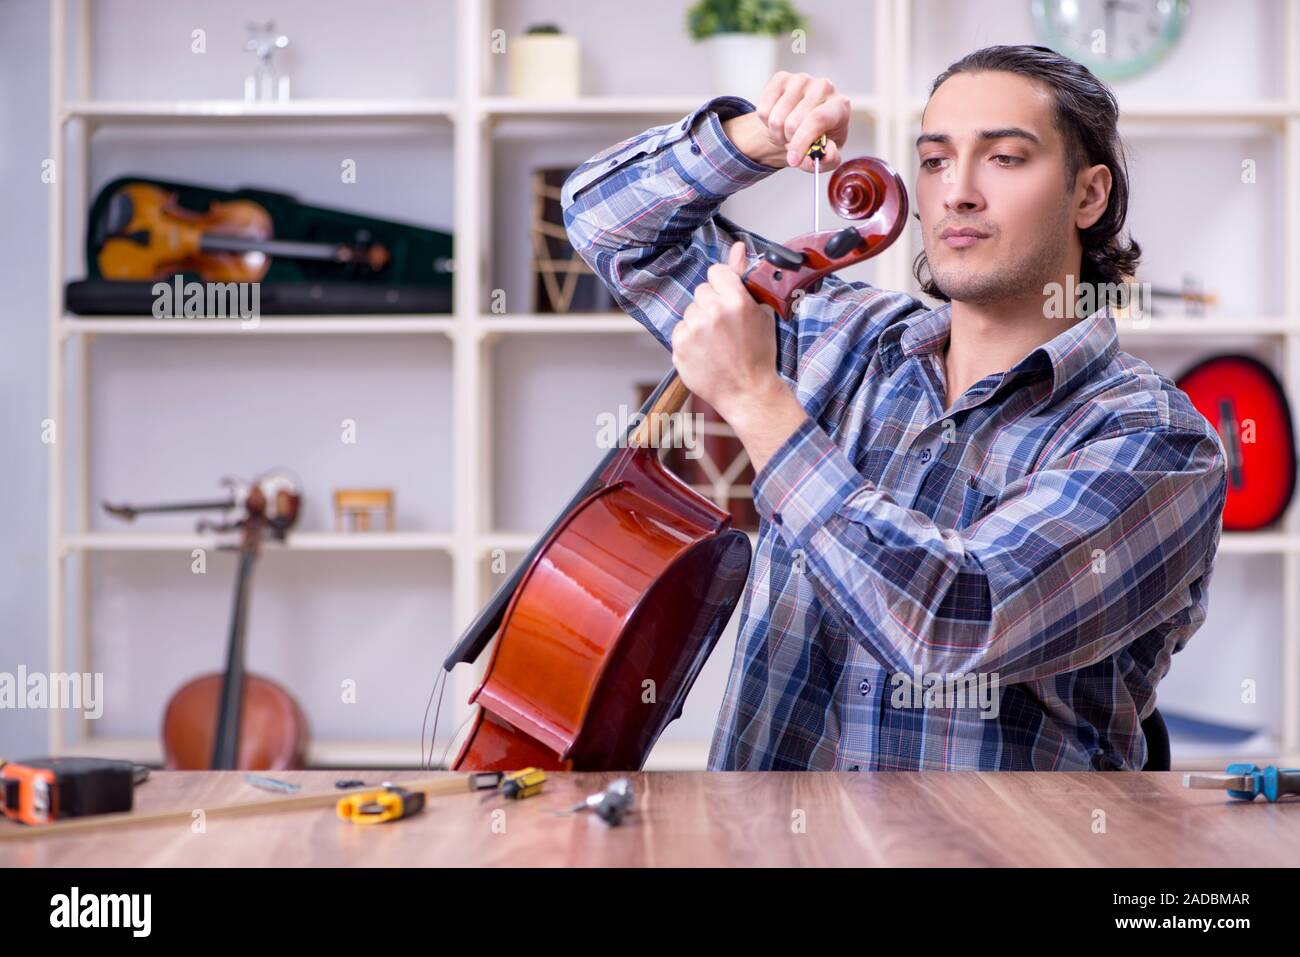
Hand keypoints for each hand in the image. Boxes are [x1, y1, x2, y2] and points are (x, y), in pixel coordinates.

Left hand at [671, 241, 782, 423]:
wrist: (748, 392)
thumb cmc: (758, 354)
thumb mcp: (760, 312)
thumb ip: (743, 277)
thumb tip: (738, 247)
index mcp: (736, 301)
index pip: (716, 272)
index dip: (722, 285)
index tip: (727, 298)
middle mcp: (713, 313)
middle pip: (702, 291)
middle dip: (711, 305)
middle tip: (725, 327)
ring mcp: (694, 330)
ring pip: (690, 311)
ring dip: (699, 322)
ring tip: (716, 343)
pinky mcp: (679, 347)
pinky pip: (680, 331)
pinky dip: (689, 340)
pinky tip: (705, 352)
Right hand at [723, 72, 850, 170]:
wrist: (803, 124)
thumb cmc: (818, 139)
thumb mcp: (828, 155)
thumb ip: (830, 159)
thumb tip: (826, 154)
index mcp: (839, 106)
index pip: (817, 119)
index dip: (802, 142)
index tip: (793, 160)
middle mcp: (823, 87)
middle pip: (793, 122)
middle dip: (789, 142)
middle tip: (793, 145)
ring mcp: (801, 80)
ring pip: (776, 118)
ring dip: (777, 134)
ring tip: (787, 135)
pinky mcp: (782, 78)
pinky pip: (763, 109)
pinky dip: (766, 123)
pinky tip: (779, 121)